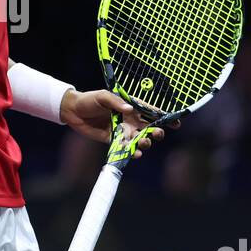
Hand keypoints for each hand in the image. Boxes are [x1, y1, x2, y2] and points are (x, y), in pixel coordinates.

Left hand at [59, 89, 179, 158]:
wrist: (73, 111)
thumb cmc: (90, 100)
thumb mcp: (103, 96)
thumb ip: (116, 102)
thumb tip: (130, 110)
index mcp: (131, 107)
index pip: (152, 113)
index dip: (165, 118)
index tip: (176, 123)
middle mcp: (130, 120)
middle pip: (150, 128)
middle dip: (157, 132)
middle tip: (157, 134)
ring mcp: (123, 132)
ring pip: (140, 140)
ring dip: (146, 142)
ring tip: (144, 142)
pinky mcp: (114, 141)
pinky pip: (127, 149)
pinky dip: (133, 152)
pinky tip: (137, 154)